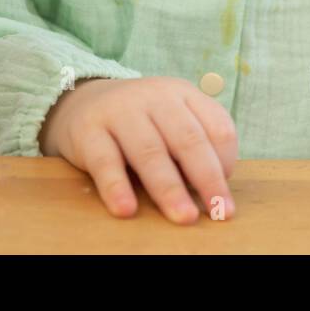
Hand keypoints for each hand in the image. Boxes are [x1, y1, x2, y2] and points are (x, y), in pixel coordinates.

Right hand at [40, 77, 237, 223]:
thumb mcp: (172, 120)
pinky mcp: (88, 131)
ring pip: (149, 151)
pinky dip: (116, 186)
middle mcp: (154, 97)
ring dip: (169, 188)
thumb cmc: (140, 122)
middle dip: (207, 178)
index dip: (227, 161)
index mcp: (182, 94)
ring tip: (183, 216)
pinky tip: (126, 209)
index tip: (225, 194)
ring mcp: (119, 111)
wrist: (82, 100)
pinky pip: (105, 161)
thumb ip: (194, 146)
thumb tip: (212, 190)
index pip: (217, 126)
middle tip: (219, 212)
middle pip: (187, 139)